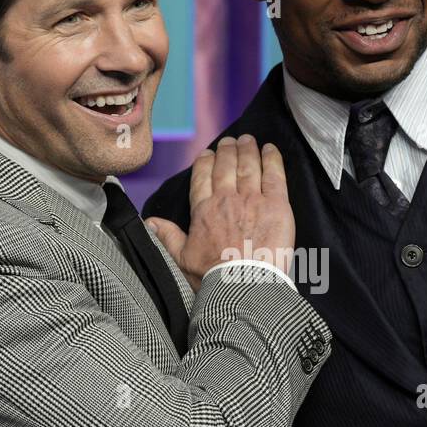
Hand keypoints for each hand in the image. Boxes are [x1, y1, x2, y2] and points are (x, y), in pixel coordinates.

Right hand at [145, 135, 294, 291]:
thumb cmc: (213, 277)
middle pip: (226, 165)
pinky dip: (272, 159)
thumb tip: (149, 222)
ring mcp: (252, 199)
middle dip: (228, 150)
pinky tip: (270, 149)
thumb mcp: (182, 258)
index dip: (205, 162)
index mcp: (203, 210)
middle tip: (231, 141)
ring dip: (247, 149)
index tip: (208, 154)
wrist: (244, 286)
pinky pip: (274, 175)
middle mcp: (226, 199)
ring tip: (248, 140)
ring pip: (248, 165)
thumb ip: (167, 237)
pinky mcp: (277, 205)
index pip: (202, 176)